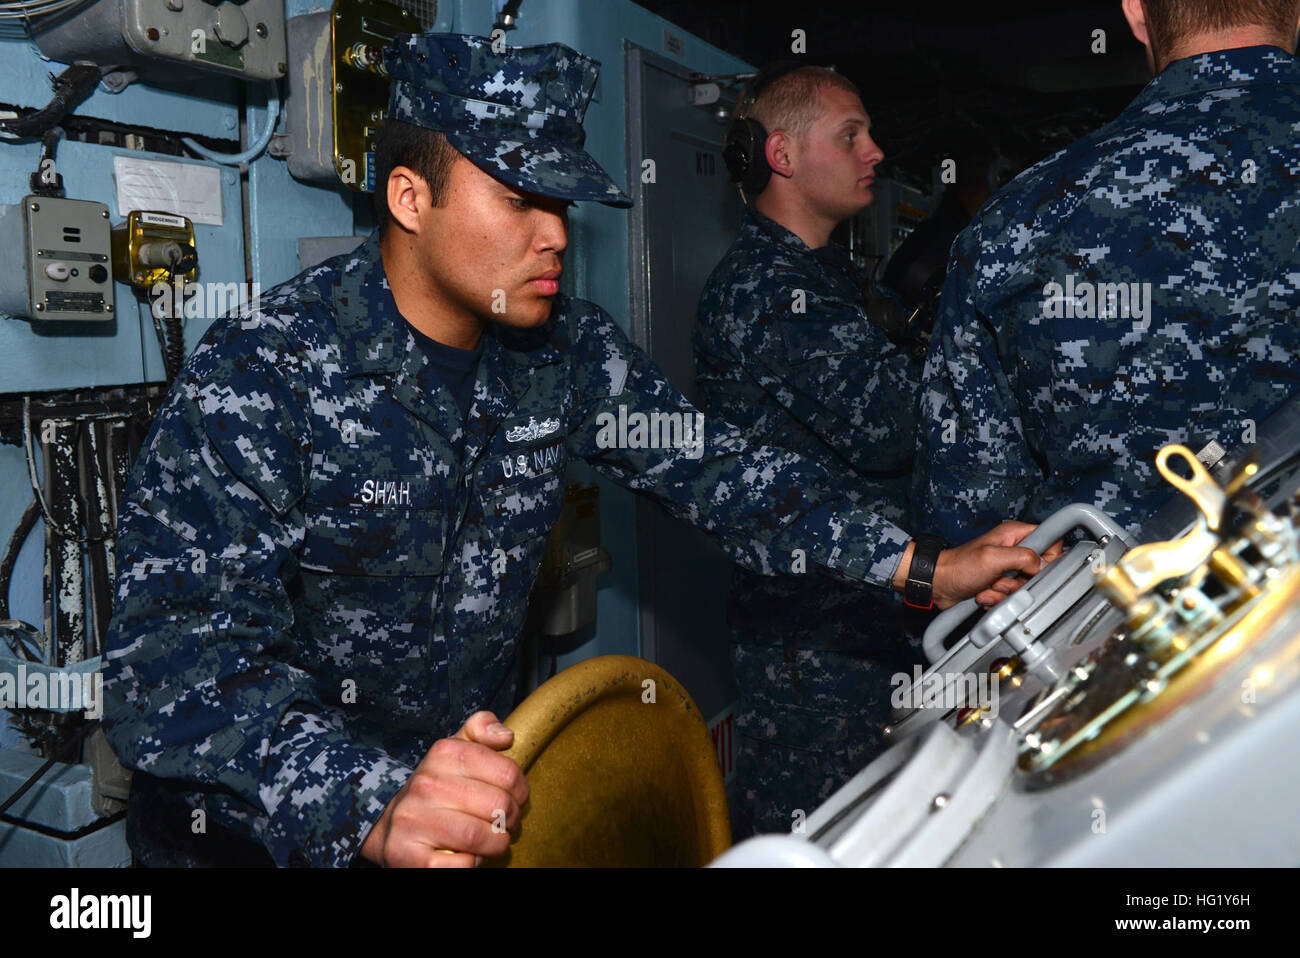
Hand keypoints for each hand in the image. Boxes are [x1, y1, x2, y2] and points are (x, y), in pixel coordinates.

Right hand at [359, 711, 528, 867]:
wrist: (389, 824)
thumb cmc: (436, 788)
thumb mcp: (455, 749)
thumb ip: (482, 729)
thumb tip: (506, 736)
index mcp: (444, 753)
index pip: (507, 772)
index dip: (521, 790)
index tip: (516, 799)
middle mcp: (426, 784)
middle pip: (498, 805)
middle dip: (511, 820)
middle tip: (507, 824)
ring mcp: (413, 820)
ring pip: (479, 836)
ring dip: (496, 844)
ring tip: (493, 841)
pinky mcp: (407, 855)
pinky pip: (459, 865)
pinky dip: (471, 864)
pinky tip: (468, 856)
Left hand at [894, 520, 1045, 609]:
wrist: (938, 583)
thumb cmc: (959, 566)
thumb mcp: (994, 558)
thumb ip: (1024, 558)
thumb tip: (1043, 566)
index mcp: (1015, 535)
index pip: (1051, 541)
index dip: (1049, 558)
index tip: (1035, 569)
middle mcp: (1013, 550)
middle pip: (1039, 571)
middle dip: (1020, 582)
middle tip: (1001, 580)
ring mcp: (1007, 569)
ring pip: (1024, 587)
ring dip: (1005, 592)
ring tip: (988, 586)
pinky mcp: (1000, 584)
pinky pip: (1011, 597)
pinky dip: (997, 599)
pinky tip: (983, 594)